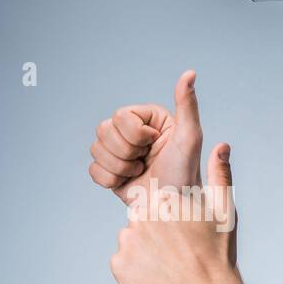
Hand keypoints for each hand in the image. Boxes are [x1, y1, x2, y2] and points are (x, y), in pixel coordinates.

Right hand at [88, 69, 202, 202]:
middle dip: (125, 152)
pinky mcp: (109, 170)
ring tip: (139, 173)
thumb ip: (187, 104)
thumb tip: (190, 73)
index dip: (134, 135)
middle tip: (145, 162)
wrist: (170, 210)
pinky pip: (93, 170)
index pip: (120, 115)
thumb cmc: (184, 174)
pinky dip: (110, 180)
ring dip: (119, 168)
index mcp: (147, 117)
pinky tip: (127, 183)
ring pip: (95, 149)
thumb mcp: (190, 137)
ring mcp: (119, 150)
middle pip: (103, 130)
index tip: (153, 145)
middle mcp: (131, 130)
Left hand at [110, 141, 240, 283]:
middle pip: (142, 221)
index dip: (171, 220)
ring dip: (144, 252)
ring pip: (131, 241)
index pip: (157, 204)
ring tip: (168, 266)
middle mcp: (140, 215)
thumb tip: (222, 145)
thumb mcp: (224, 212)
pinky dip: (135, 270)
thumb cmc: (217, 254)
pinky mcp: (119, 265)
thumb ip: (219, 176)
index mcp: (164, 199)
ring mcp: (127, 241)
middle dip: (155, 234)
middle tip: (176, 252)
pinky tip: (156, 276)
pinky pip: (123, 264)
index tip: (183, 235)